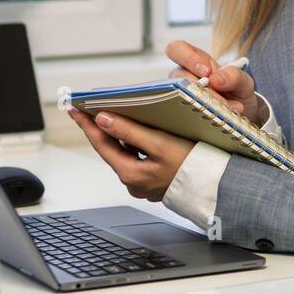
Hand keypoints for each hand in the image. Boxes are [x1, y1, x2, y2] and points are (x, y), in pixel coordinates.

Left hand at [68, 107, 194, 202]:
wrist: (217, 184)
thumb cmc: (193, 164)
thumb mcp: (159, 143)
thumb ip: (129, 131)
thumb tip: (103, 120)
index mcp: (130, 174)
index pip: (101, 144)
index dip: (87, 124)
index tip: (75, 109)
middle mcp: (133, 182)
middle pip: (110, 149)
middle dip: (99, 128)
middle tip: (87, 109)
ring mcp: (143, 182)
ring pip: (124, 153)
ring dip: (117, 134)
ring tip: (109, 115)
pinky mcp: (154, 179)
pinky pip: (137, 157)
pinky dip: (132, 143)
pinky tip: (135, 131)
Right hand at [165, 40, 264, 125]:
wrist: (244, 115)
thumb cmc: (238, 92)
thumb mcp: (244, 81)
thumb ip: (234, 75)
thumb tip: (215, 79)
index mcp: (196, 61)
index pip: (177, 49)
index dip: (188, 58)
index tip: (206, 72)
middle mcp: (184, 76)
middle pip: (177, 77)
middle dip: (199, 88)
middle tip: (217, 97)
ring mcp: (182, 95)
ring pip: (180, 96)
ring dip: (205, 104)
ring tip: (227, 110)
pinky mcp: (184, 112)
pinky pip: (184, 113)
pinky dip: (203, 116)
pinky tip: (219, 118)